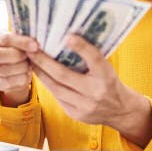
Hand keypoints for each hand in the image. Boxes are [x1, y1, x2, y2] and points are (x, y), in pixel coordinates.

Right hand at [0, 30, 36, 106]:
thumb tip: (34, 45)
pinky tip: (26, 74)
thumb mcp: (24, 39)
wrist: (22, 63)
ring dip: (20, 68)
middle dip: (17, 56)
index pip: (4, 38)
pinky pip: (6, 83)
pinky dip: (20, 79)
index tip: (35, 46)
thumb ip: (27, 39)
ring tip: (28, 65)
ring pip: (2, 70)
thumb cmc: (22, 47)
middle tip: (28, 57)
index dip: (21, 42)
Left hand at [27, 35, 151, 146]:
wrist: (121, 111)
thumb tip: (67, 37)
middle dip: (43, 61)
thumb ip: (90, 56)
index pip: (95, 59)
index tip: (67, 36)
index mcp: (107, 76)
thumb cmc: (109, 82)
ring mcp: (85, 106)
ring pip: (55, 88)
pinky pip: (57, 97)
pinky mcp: (76, 114)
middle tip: (30, 48)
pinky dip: (48, 84)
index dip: (82, 47)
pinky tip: (40, 74)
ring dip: (40, 73)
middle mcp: (96, 92)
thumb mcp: (106, 67)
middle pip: (64, 74)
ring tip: (30, 60)